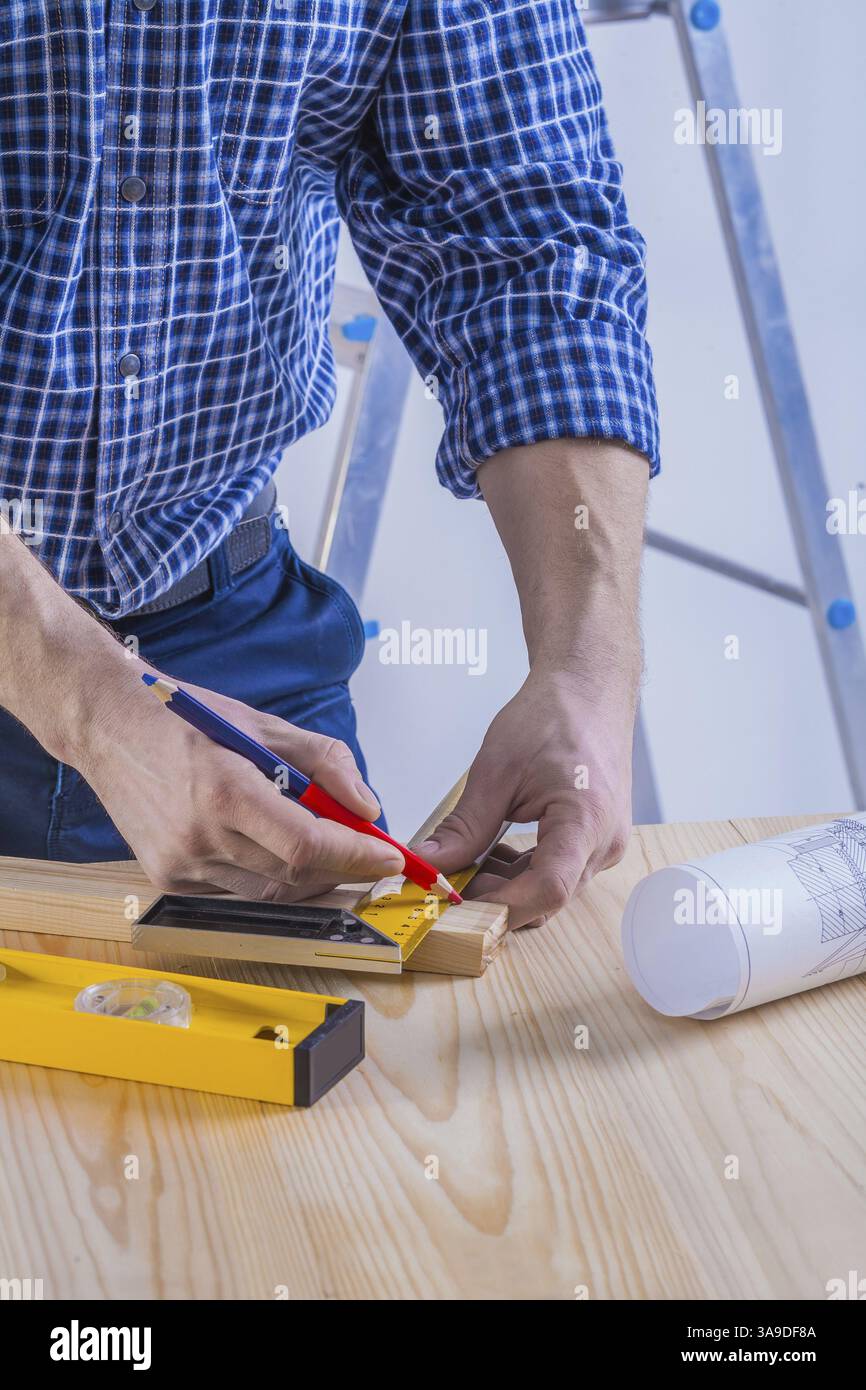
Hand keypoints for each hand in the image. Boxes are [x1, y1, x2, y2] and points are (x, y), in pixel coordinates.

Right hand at [78, 665, 403, 900]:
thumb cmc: (183, 719)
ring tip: (328, 847)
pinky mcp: (168, 877)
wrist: (106, 726)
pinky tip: (270, 847)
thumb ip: (325, 763)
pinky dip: (267, 875)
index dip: (358, 856)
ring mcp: (181, 863)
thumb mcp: (263, 724)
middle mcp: (201, 836)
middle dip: (344, 867)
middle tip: (371, 853)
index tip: (391, 857)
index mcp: (226, 791)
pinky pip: (237, 890)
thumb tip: (368, 808)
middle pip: (296, 874)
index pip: (309, 845)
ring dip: (309, 875)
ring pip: (270, 890)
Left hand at [415, 668, 634, 927]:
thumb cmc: (554, 715)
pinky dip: (525, 869)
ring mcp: (605, 844)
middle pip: (548, 898)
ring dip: (509, 884)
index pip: (547, 889)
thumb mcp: (497, 770)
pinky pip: (560, 871)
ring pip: (552, 890)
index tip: (458, 904)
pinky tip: (498, 849)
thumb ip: (464, 827)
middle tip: (451, 881)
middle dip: (497, 897)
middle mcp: (604, 842)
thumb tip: (428, 863)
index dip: (500, 906)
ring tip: (471, 856)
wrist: (590, 688)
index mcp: (585, 821)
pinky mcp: (598, 840)